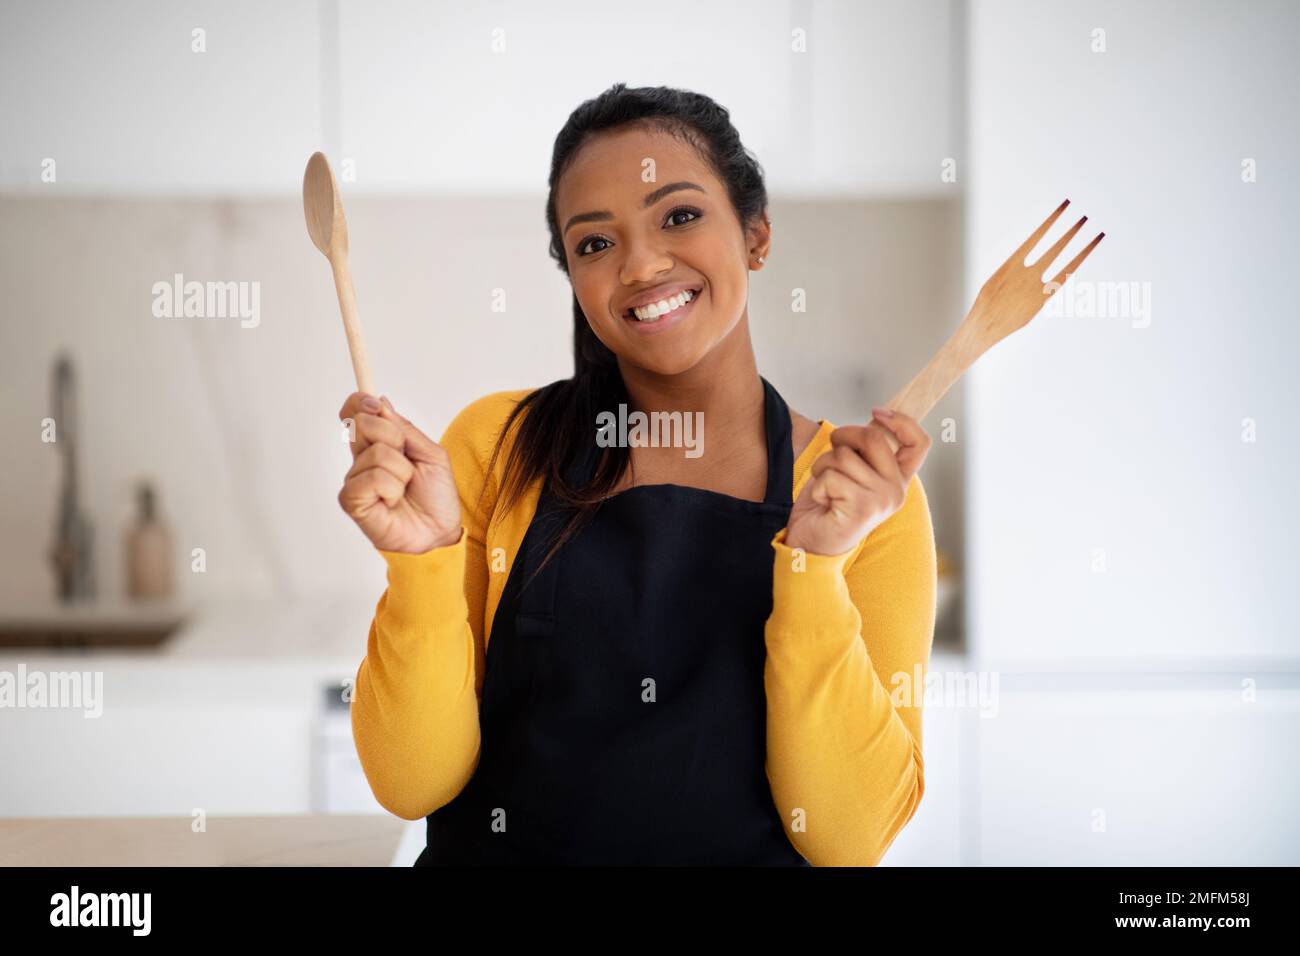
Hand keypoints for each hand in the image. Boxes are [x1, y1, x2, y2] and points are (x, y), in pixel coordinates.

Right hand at [336, 392, 462, 553]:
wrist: (440, 531)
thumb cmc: (436, 496)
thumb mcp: (431, 454)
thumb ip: (405, 429)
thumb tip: (380, 402)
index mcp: (378, 445)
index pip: (354, 413)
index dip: (360, 402)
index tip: (374, 403)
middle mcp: (361, 460)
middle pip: (363, 423)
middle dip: (396, 438)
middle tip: (408, 463)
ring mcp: (355, 479)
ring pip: (377, 453)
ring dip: (402, 472)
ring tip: (404, 490)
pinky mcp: (351, 500)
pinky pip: (373, 477)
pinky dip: (392, 488)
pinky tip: (392, 502)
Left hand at [783, 407, 931, 556]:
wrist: (812, 546)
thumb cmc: (829, 506)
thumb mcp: (853, 473)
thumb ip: (866, 451)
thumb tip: (877, 416)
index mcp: (898, 480)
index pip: (919, 443)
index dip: (901, 420)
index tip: (876, 412)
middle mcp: (896, 490)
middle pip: (873, 437)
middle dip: (842, 437)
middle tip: (831, 450)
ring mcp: (882, 499)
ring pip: (844, 456)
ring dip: (823, 467)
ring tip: (825, 487)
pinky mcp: (862, 507)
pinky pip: (831, 475)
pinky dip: (818, 485)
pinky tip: (823, 502)